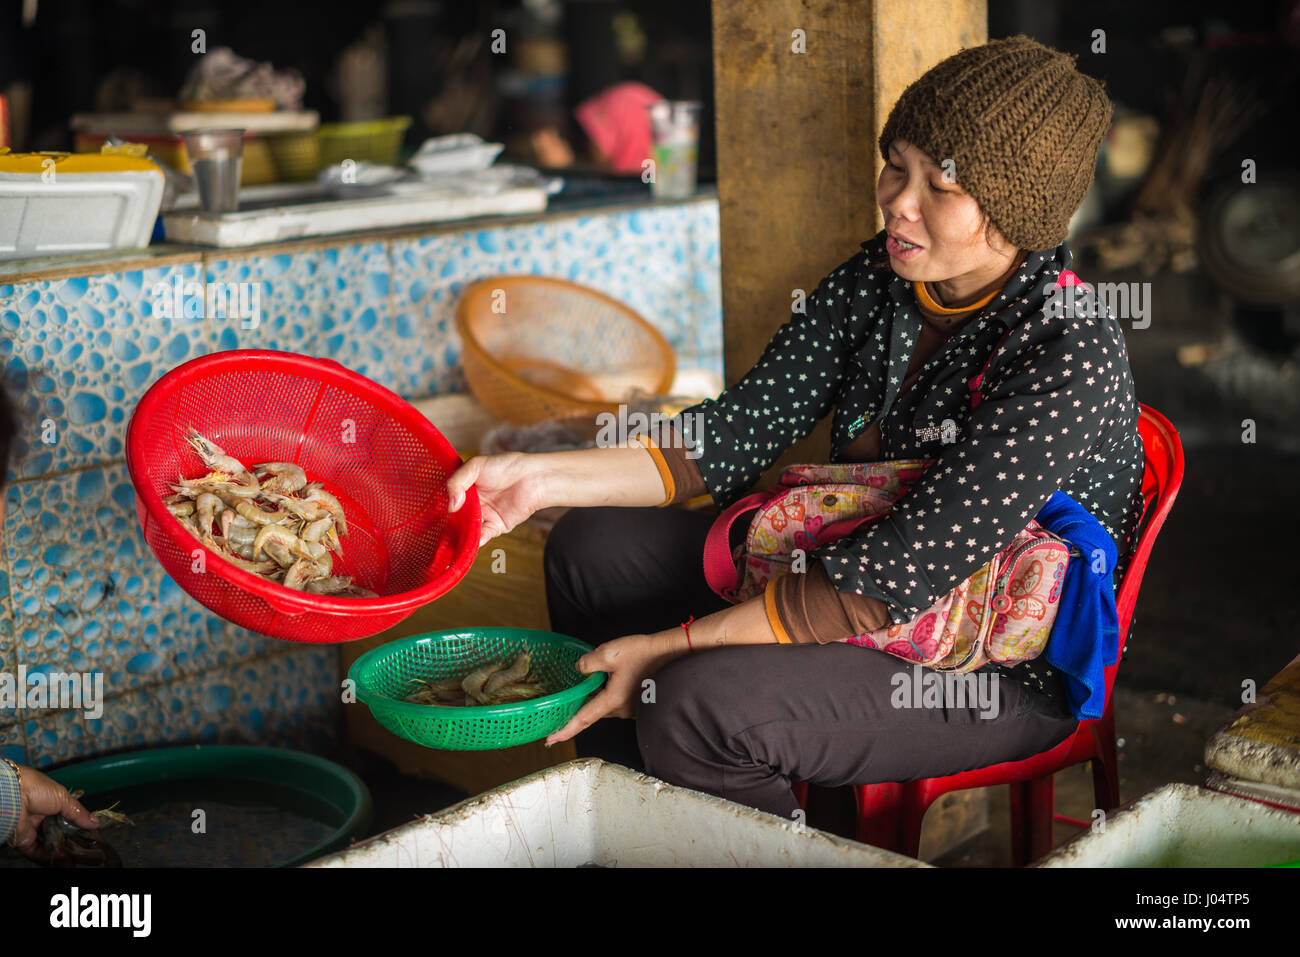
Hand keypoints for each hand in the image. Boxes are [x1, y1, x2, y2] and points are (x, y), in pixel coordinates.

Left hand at [9, 765, 97, 862]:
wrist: (13, 794)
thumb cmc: (36, 789)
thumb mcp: (64, 798)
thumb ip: (79, 813)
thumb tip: (95, 823)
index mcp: (52, 803)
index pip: (68, 818)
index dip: (79, 828)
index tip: (90, 836)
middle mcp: (42, 817)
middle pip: (60, 834)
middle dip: (72, 844)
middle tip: (85, 852)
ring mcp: (33, 829)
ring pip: (49, 845)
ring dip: (63, 853)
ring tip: (76, 860)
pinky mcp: (23, 840)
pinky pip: (38, 852)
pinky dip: (50, 857)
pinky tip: (63, 860)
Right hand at [447, 452, 549, 547]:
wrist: (533, 477)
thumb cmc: (506, 466)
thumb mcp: (475, 466)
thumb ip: (457, 482)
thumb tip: (451, 506)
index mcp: (464, 489)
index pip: (446, 500)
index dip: (438, 506)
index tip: (429, 513)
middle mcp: (472, 504)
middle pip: (455, 517)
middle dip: (447, 524)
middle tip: (437, 530)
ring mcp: (483, 516)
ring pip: (467, 529)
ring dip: (461, 534)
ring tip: (453, 538)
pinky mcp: (496, 526)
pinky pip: (484, 536)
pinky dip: (478, 539)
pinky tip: (474, 539)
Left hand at [545, 632, 677, 745]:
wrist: (675, 653)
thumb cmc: (647, 654)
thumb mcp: (611, 653)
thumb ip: (589, 663)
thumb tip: (579, 669)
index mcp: (612, 700)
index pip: (582, 719)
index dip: (565, 730)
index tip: (550, 739)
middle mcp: (622, 709)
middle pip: (592, 713)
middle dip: (577, 710)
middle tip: (560, 709)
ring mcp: (631, 707)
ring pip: (605, 706)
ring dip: (593, 699)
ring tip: (583, 686)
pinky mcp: (638, 701)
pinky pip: (616, 701)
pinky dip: (606, 694)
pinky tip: (605, 679)